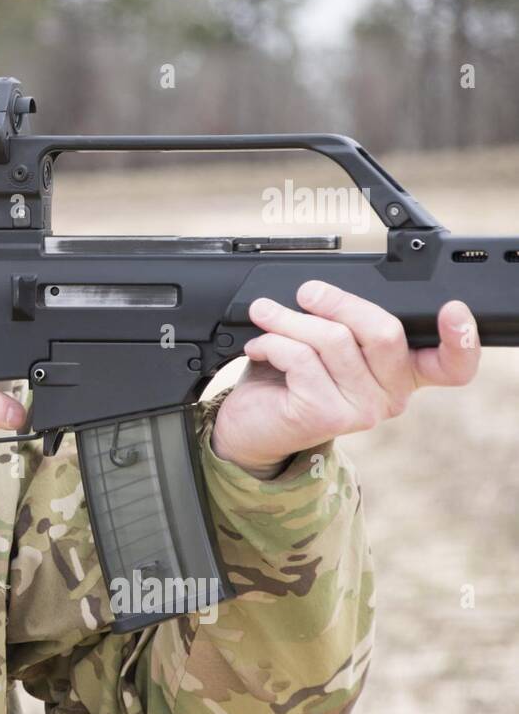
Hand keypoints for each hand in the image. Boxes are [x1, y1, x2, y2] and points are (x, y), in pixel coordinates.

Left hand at [211, 280, 480, 477]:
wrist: (250, 426)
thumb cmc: (288, 380)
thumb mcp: (325, 346)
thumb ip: (344, 322)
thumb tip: (325, 287)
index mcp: (403, 374)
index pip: (453, 366)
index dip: (462, 338)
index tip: (453, 308)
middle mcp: (392, 396)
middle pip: (384, 331)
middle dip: (338, 301)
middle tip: (305, 292)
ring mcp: (363, 410)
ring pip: (334, 340)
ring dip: (290, 319)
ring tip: (265, 314)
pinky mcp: (327, 416)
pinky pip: (301, 358)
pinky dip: (272, 342)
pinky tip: (259, 347)